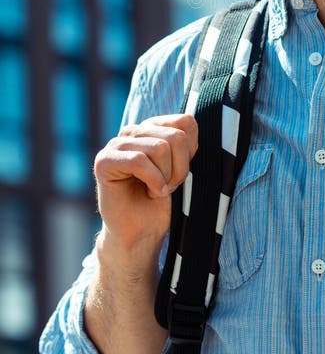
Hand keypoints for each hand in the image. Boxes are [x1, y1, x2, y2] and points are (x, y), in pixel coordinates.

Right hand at [94, 113, 197, 252]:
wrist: (140, 233)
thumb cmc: (160, 200)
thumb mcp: (180, 166)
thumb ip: (183, 142)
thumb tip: (190, 120)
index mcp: (151, 128)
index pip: (185, 122)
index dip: (190, 151)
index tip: (178, 171)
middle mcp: (133, 131)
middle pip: (176, 136)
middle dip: (179, 168)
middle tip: (167, 185)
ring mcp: (116, 144)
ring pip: (160, 148)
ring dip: (166, 177)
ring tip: (156, 190)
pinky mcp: (104, 161)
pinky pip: (139, 161)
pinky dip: (153, 181)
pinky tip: (150, 193)